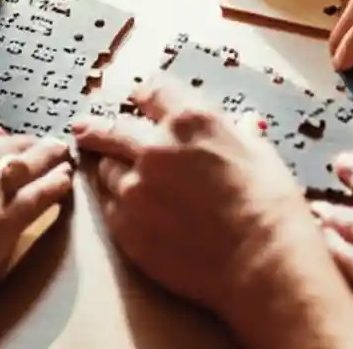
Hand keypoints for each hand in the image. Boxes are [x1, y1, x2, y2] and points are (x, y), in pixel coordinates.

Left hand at [71, 78, 336, 334]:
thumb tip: (239, 127)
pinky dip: (115, 200)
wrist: (260, 261)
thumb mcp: (259, 152)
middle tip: (84, 126)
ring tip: (110, 169)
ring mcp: (134, 188)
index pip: (153, 91)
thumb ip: (234, 135)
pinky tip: (125, 204)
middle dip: (98, 126)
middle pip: (113, 127)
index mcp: (190, 121)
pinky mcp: (125, 226)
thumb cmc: (269, 206)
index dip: (145, 94)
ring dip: (111, 165)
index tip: (139, 98)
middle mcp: (154, 148)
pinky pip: (109, 204)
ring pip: (107, 167)